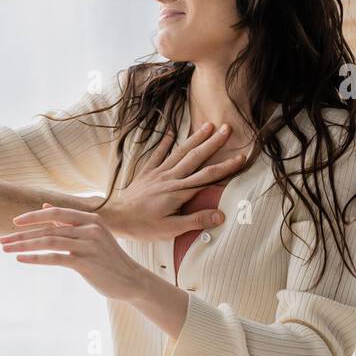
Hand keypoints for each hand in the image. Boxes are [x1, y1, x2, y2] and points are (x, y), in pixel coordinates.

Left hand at [0, 204, 153, 301]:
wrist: (131, 280)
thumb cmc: (108, 259)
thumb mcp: (92, 235)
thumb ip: (69, 221)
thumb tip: (47, 205)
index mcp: (90, 219)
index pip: (55, 213)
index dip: (34, 216)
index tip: (15, 222)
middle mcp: (89, 229)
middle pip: (48, 228)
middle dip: (22, 234)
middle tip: (2, 239)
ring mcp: (88, 245)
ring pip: (48, 241)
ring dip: (24, 245)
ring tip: (7, 249)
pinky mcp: (86, 263)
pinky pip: (55, 258)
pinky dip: (36, 258)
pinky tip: (21, 259)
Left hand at [100, 121, 245, 240]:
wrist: (114, 217)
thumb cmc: (142, 226)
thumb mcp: (171, 229)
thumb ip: (196, 221)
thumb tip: (221, 215)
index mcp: (179, 191)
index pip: (208, 176)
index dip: (226, 167)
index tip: (241, 157)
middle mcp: (170, 178)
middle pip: (196, 157)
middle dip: (213, 142)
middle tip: (227, 128)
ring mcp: (157, 173)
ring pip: (180, 152)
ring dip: (195, 138)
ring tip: (208, 125)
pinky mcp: (146, 173)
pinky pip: (156, 154)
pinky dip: (165, 142)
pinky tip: (171, 131)